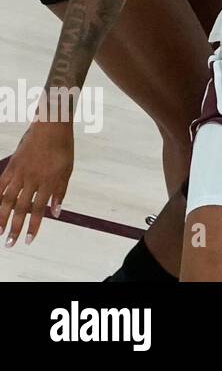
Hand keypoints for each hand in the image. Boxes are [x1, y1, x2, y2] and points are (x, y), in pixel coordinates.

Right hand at [0, 119, 73, 246]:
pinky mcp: (12, 166)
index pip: (39, 210)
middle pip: (21, 209)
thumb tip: (56, 213)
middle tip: (10, 243)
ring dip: (2, 217)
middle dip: (15, 228)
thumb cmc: (63, 149)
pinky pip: (0, 185)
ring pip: (7, 200)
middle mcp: (33, 180)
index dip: (34, 227)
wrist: (51, 127)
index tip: (29, 240)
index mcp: (48, 182)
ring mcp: (20, 173)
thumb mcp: (67, 170)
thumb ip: (60, 192)